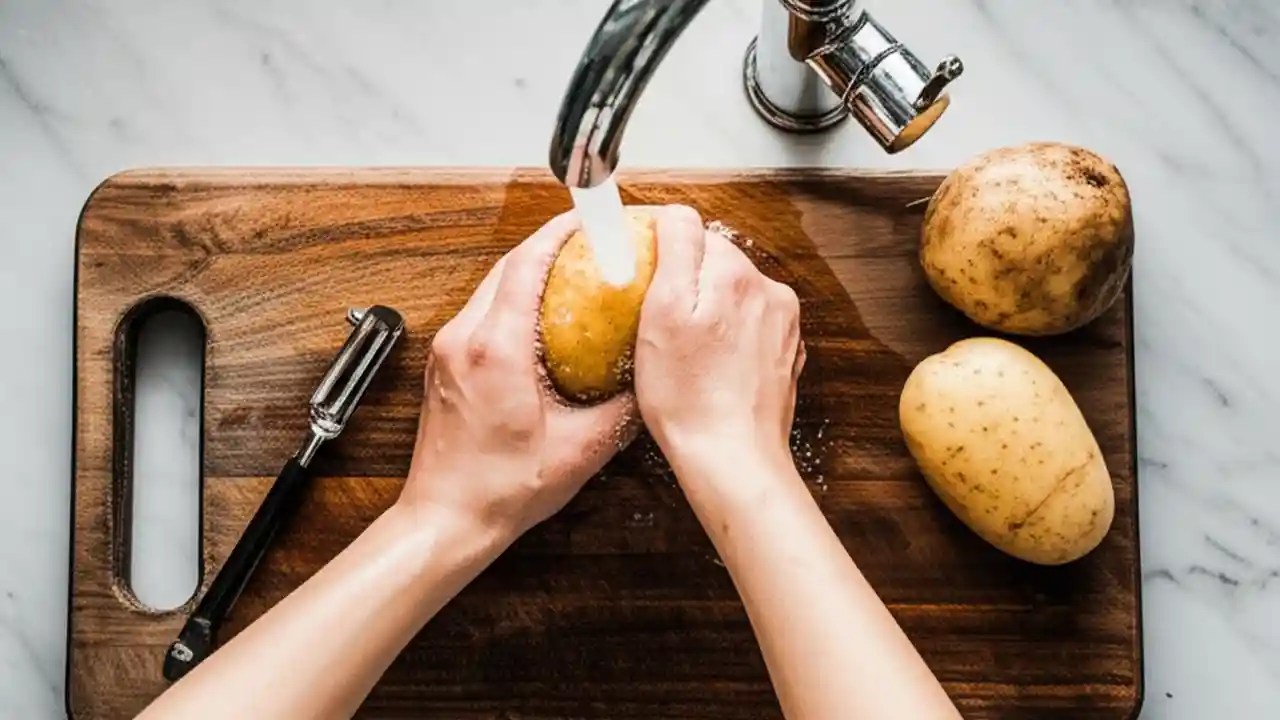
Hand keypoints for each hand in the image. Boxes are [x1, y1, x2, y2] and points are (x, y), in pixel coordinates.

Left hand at [401, 210, 639, 537]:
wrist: (447, 519)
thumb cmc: (500, 491)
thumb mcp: (581, 450)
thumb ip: (623, 410)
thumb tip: (653, 381)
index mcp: (496, 350)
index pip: (527, 265)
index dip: (561, 233)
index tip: (589, 218)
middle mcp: (464, 340)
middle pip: (508, 266)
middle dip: (551, 246)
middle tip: (591, 241)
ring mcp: (448, 349)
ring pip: (491, 286)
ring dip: (531, 272)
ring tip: (574, 272)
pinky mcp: (445, 363)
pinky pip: (482, 312)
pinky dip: (514, 299)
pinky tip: (544, 316)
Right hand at [634, 206, 804, 470]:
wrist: (732, 458)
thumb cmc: (687, 395)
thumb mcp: (662, 312)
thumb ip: (675, 248)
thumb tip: (676, 212)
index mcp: (738, 274)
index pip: (692, 236)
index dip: (662, 262)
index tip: (645, 293)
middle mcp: (770, 292)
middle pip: (715, 268)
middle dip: (688, 290)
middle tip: (660, 332)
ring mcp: (784, 326)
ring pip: (733, 301)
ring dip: (709, 317)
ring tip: (685, 357)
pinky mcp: (786, 356)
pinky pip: (749, 332)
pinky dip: (729, 344)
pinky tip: (709, 372)